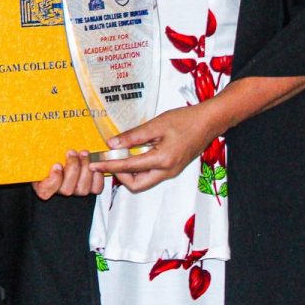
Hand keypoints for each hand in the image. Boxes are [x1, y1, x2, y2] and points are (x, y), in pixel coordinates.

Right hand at [33, 150, 105, 199]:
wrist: (65, 151)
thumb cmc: (50, 151)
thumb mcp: (40, 151)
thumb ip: (38, 151)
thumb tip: (30, 139)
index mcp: (42, 184)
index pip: (45, 192)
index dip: (53, 180)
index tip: (57, 164)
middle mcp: (59, 190)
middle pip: (66, 190)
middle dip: (72, 169)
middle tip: (72, 152)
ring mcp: (75, 190)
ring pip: (82, 189)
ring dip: (84, 169)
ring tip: (83, 153)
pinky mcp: (89, 188)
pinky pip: (96, 188)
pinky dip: (97, 175)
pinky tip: (93, 163)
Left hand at [89, 102, 222, 192]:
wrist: (209, 122)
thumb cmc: (185, 120)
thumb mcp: (156, 125)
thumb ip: (133, 136)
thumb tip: (112, 144)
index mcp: (162, 160)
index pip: (129, 168)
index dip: (109, 166)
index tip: (95, 164)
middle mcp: (167, 171)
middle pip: (137, 184)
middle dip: (120, 176)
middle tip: (109, 160)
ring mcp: (171, 171)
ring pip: (144, 181)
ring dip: (129, 173)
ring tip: (119, 155)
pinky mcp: (173, 168)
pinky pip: (152, 174)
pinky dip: (139, 168)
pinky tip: (133, 153)